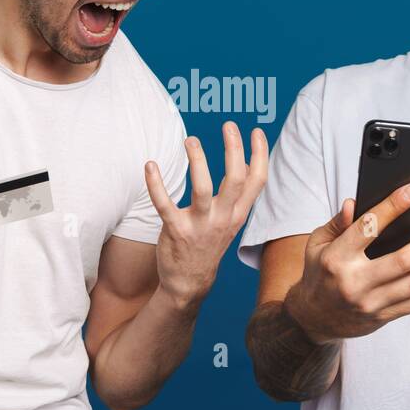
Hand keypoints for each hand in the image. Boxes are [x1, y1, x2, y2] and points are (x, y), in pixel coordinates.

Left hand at [145, 121, 268, 307]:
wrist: (189, 283)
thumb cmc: (208, 243)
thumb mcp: (230, 221)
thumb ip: (237, 195)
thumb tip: (244, 162)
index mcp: (238, 214)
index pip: (257, 181)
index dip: (260, 155)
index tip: (256, 131)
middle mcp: (223, 218)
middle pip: (236, 180)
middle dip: (234, 150)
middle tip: (228, 126)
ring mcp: (200, 225)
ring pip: (203, 189)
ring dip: (197, 161)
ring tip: (191, 140)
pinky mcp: (176, 231)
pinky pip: (165, 205)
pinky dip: (156, 184)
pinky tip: (150, 165)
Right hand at [285, 184, 409, 344]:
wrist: (313, 318)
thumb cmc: (319, 273)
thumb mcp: (317, 243)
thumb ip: (337, 222)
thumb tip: (354, 204)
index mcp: (336, 258)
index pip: (369, 227)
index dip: (393, 206)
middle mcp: (355, 282)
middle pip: (404, 260)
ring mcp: (370, 302)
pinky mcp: (382, 316)